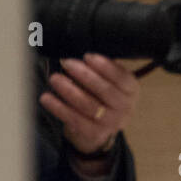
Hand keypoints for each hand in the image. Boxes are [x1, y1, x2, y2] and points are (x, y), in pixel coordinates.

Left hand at [40, 54, 139, 170]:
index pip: (122, 78)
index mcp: (132, 91)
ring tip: (55, 78)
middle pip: (105, 91)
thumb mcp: (110, 81)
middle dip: (84, 75)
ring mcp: (112, 123)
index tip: (87, 56)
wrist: (100, 127)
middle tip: (66, 63)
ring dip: (69, 91)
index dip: (105, 67)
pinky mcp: (95, 134)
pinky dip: (59, 108)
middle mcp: (126, 108)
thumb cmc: (102, 96)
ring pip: (89, 106)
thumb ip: (102, 67)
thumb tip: (85, 46)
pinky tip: (47, 98)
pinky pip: (75, 120)